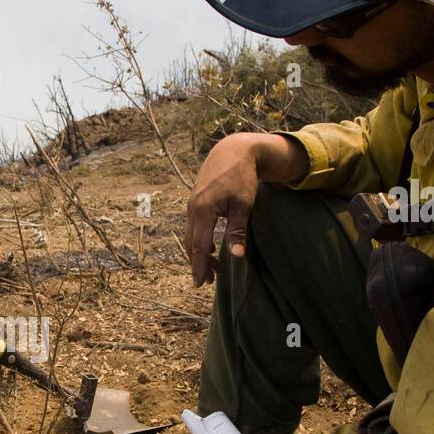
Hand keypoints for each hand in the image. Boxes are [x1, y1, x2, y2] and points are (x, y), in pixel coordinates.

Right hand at [185, 133, 309, 286]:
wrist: (233, 150)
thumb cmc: (242, 177)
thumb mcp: (243, 205)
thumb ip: (237, 231)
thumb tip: (236, 256)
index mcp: (203, 210)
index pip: (198, 246)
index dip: (199, 266)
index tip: (200, 283)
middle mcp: (193, 208)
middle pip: (191, 243)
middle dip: (198, 263)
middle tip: (207, 280)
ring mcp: (192, 203)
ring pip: (190, 235)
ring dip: (199, 252)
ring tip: (211, 266)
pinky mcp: (195, 200)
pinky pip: (193, 226)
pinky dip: (199, 239)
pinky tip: (210, 246)